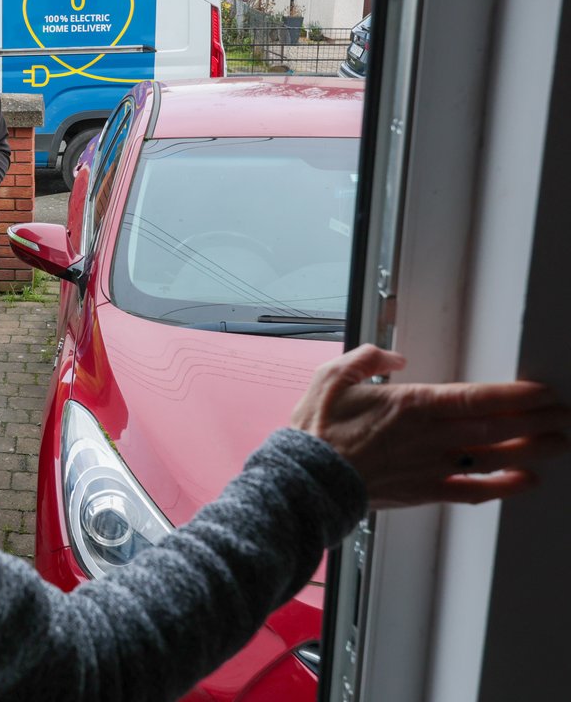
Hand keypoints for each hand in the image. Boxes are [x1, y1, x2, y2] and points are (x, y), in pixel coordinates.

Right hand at [291, 344, 570, 508]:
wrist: (305, 479)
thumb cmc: (316, 429)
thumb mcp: (331, 376)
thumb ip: (367, 360)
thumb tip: (395, 359)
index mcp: (411, 405)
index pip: (477, 399)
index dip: (516, 397)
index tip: (543, 393)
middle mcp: (430, 437)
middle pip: (497, 429)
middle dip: (537, 421)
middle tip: (564, 416)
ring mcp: (431, 467)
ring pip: (494, 459)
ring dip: (531, 450)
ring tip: (558, 444)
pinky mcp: (425, 492)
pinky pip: (475, 492)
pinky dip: (505, 488)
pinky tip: (525, 482)